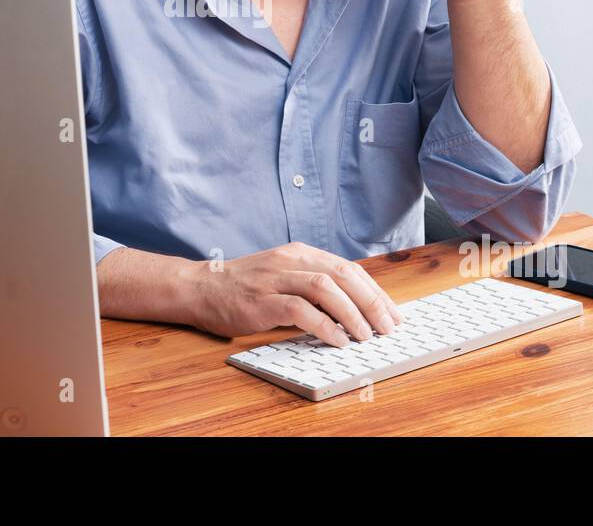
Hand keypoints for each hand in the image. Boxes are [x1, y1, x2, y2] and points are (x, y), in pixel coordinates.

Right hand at [187, 242, 402, 346]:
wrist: (200, 287)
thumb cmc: (244, 287)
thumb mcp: (282, 276)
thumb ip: (312, 286)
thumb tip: (352, 310)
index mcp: (300, 253)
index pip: (349, 268)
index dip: (375, 292)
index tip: (393, 313)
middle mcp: (290, 259)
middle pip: (343, 275)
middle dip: (372, 302)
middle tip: (388, 327)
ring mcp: (274, 278)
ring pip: (325, 288)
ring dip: (352, 313)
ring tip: (367, 335)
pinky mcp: (261, 300)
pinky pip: (300, 309)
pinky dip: (323, 325)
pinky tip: (336, 339)